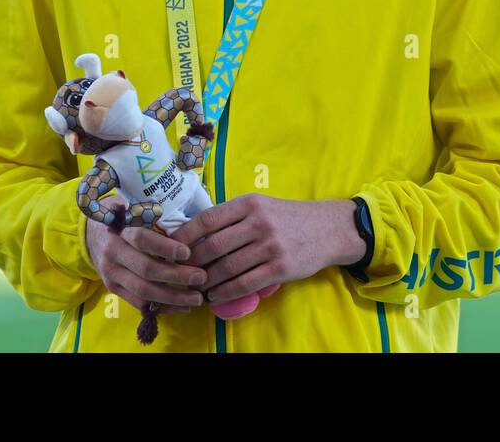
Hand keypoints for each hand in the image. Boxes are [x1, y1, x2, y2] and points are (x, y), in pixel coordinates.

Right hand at [85, 199, 207, 314]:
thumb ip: (146, 210)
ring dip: (173, 298)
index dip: (165, 247)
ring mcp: (112, 275)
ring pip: (144, 291)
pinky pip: (139, 303)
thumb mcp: (128, 207)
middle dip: (176, 276)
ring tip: (197, 299)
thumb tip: (175, 212)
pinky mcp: (114, 290)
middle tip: (201, 277)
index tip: (187, 252)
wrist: (90, 235)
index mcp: (119, 231)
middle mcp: (113, 254)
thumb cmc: (119, 218)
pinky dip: (162, 307)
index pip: (142, 240)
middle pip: (146, 270)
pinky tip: (182, 307)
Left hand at [168, 194, 364, 304]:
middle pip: (213, 246)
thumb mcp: (260, 206)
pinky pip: (245, 283)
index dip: (185, 235)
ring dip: (206, 282)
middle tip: (180, 274)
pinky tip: (216, 296)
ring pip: (227, 268)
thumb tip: (194, 233)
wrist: (328, 229)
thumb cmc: (287, 217)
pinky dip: (225, 292)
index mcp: (249, 203)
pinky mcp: (280, 267)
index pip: (208, 219)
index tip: (171, 248)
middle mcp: (258, 222)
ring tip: (196, 288)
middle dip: (192, 263)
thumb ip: (233, 216)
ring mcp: (270, 245)